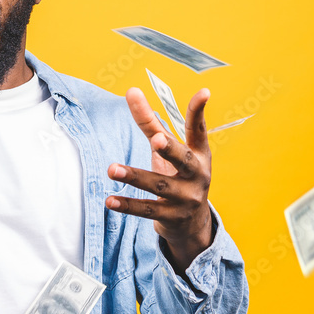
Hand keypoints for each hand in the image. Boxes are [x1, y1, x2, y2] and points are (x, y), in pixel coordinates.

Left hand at [106, 87, 213, 273]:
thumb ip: (150, 123)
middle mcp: (196, 175)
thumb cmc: (177, 175)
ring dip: (135, 177)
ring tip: (112, 169)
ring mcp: (186, 198)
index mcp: (198, 154)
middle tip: (156, 140)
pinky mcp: (171, 217)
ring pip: (159, 186)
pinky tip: (109, 200)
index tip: (203, 92)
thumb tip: (131, 90)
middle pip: (182, 159)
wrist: (192, 223)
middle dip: (170, 149)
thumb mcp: (167, 150)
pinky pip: (147, 210)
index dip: (199, 112)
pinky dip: (128, 205)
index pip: (198, 130)